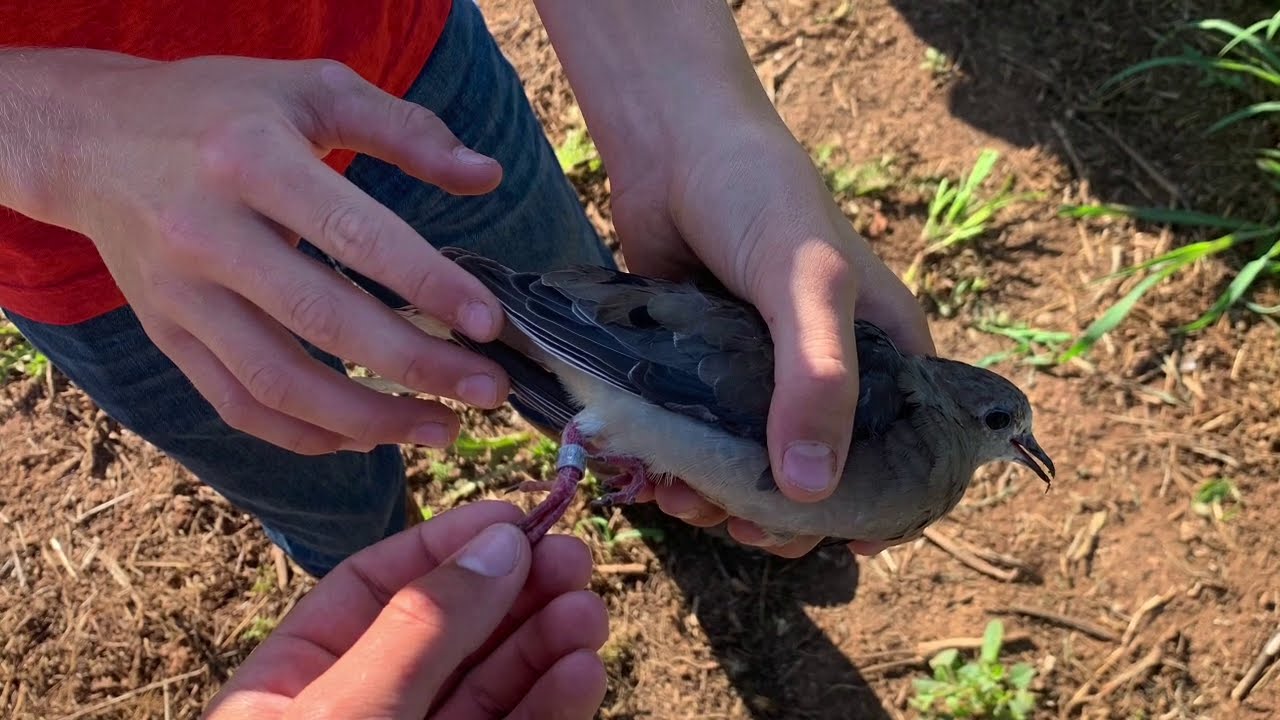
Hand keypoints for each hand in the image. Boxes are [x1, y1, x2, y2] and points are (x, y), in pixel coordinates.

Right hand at [7, 49, 512, 454]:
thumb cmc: (220, 110)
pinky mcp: (168, 336)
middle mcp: (208, 234)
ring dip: (371, 420)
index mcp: (251, 160)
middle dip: (418, 367)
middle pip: (324, 321)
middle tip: (490, 391)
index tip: (489, 324)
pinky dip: (308, 434)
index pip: (355, 236)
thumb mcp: (310, 89)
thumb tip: (487, 174)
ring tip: (444, 428)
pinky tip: (369, 436)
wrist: (90, 140)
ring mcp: (181, 296)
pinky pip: (240, 405)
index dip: (428, 285)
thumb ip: (404, 128)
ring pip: (281, 383)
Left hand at [205, 500, 607, 718]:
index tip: (513, 517)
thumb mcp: (347, 713)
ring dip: (544, 642)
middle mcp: (360, 708)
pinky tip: (583, 669)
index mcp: (292, 685)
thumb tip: (498, 542)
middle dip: (514, 589)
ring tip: (588, 606)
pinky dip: (552, 703)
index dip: (447, 544)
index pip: (375, 587)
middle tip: (572, 552)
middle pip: (447, 630)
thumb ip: (422, 629)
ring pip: (490, 684)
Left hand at [614, 122, 932, 557]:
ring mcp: (764, 380)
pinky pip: (701, 445)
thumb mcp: (807, 285)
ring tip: (684, 501)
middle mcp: (832, 376)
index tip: (842, 544)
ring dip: (722, 501)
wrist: (673, 148)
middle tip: (742, 523)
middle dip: (783, 515)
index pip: (908, 454)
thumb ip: (817, 382)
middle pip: (823, 477)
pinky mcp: (705, 378)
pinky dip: (683, 471)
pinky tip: (656, 479)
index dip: (882, 505)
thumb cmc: (761, 199)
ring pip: (755, 470)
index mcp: (888, 356)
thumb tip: (812, 494)